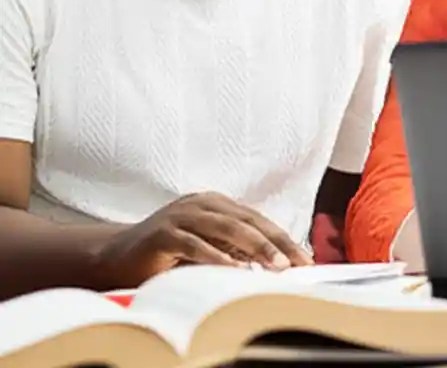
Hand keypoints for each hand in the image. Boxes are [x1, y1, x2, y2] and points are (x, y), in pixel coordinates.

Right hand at [93, 192, 312, 287]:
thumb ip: (237, 250)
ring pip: (226, 228)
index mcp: (217, 204)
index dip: (284, 239)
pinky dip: (216, 256)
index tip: (305, 260)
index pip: (259, 220)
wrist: (115, 257)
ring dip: (255, 246)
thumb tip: (277, 264)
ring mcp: (181, 215)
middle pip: (248, 221)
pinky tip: (234, 268)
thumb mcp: (209, 248)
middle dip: (277, 242)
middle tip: (297, 262)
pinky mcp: (162, 233)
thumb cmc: (169, 254)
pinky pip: (194, 244)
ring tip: (276, 264)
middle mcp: (202, 204)